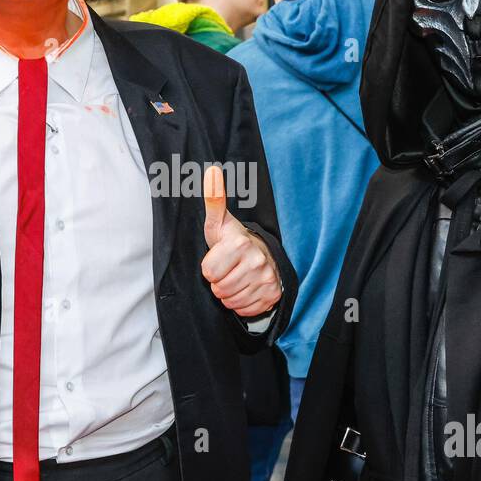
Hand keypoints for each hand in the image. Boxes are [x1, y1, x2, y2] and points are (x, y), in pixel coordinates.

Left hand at [200, 165, 280, 317]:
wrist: (263, 255)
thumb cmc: (234, 240)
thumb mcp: (220, 222)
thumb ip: (213, 199)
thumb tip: (211, 171)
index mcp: (240, 243)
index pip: (208, 273)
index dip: (210, 268)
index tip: (220, 258)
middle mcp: (257, 261)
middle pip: (219, 289)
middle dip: (219, 282)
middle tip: (229, 269)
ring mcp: (267, 279)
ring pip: (231, 301)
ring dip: (229, 293)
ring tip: (236, 277)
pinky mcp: (273, 294)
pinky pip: (244, 309)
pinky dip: (241, 303)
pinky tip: (246, 288)